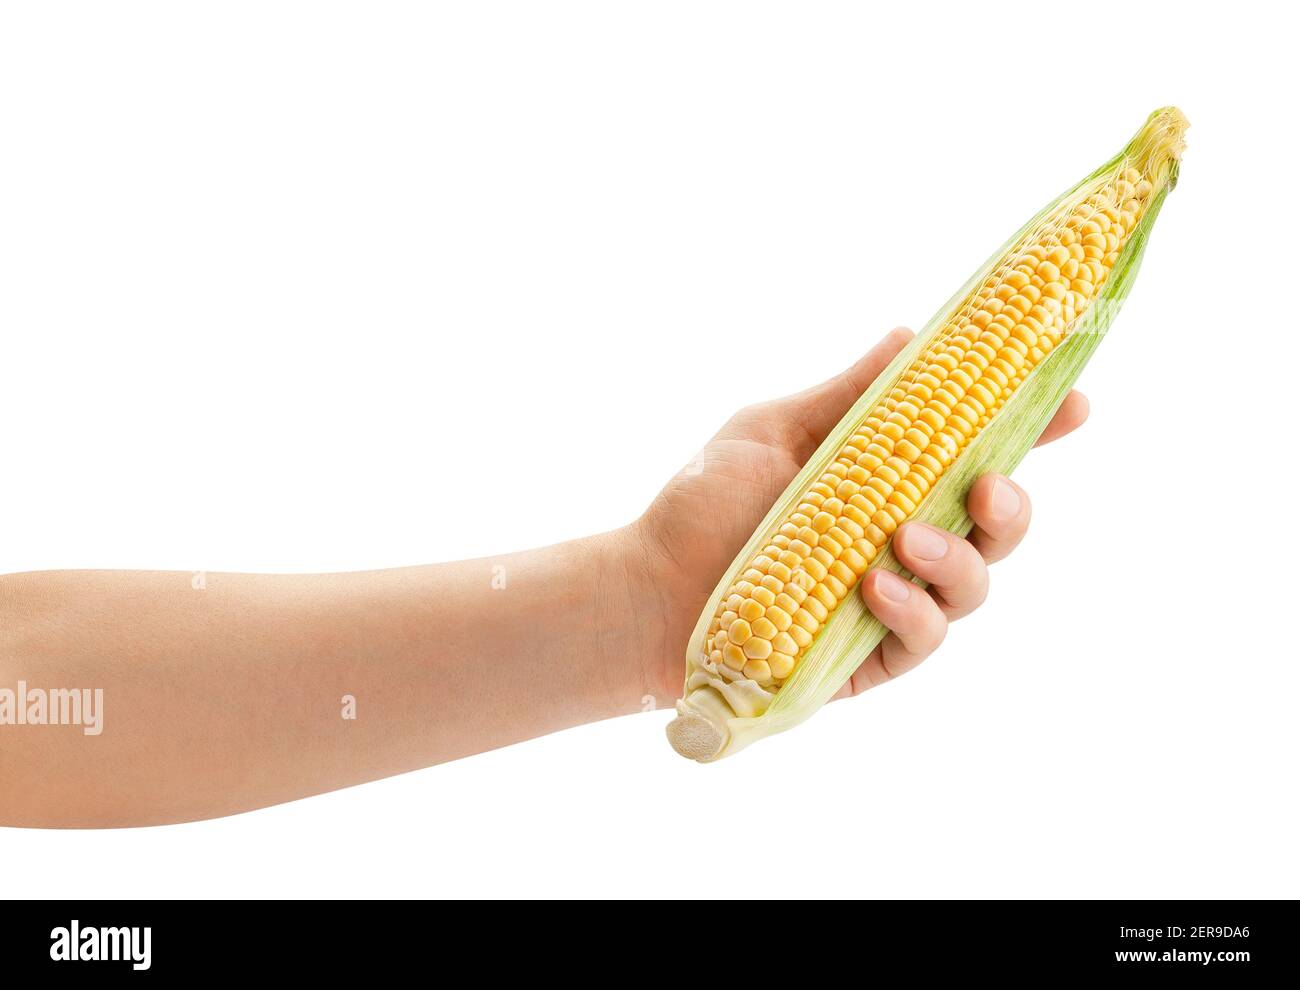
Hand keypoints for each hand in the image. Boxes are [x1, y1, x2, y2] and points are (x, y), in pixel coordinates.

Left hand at [631, 327, 1089, 703]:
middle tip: (991, 486)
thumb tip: (911, 334)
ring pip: (976, 588)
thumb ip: (848, 396)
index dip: (1035, 431)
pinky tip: (873, 588)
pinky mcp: (872, 659)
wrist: (647, 588)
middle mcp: (904, 541)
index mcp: (891, 482)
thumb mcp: (776, 432)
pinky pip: (924, 641)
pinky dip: (912, 612)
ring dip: (959, 562)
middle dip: (1015, 505)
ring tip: (904, 540)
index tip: (1075, 403)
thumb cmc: (704, 506)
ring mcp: (894, 603)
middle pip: (999, 528)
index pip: (978, 455)